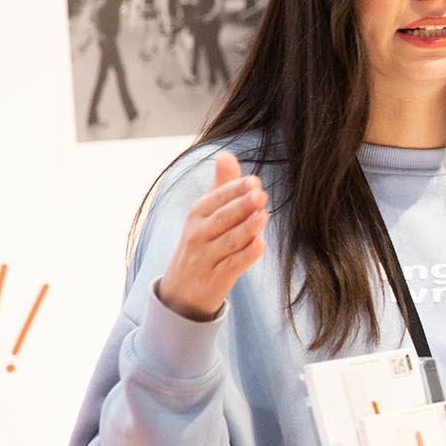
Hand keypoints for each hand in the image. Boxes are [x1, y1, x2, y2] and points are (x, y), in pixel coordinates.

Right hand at [156, 152, 268, 321]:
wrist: (181, 291)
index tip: (254, 181)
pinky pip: (232, 265)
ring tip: (263, 216)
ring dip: (246, 229)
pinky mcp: (216, 279)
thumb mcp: (206, 214)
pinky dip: (246, 255)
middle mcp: (197, 235)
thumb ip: (221, 186)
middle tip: (261, 194)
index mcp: (197, 215)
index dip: (234, 190)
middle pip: (221, 218)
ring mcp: (205, 258)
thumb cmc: (201, 243)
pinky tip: (260, 245)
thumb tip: (226, 154)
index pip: (215, 199)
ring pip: (228, 241)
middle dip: (241, 206)